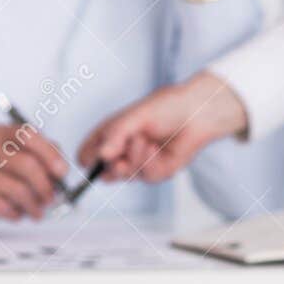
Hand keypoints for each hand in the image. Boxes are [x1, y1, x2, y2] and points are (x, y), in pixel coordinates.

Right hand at [0, 123, 69, 233]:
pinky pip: (3, 206)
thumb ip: (39, 159)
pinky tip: (15, 214)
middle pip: (27, 164)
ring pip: (18, 189)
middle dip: (45, 185)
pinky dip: (15, 214)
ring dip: (33, 205)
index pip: (28, 134)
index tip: (62, 172)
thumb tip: (60, 171)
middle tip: (51, 199)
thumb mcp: (14, 163)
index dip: (50, 153)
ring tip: (35, 212)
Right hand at [79, 71, 247, 182]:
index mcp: (111, 135)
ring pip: (126, 175)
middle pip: (105, 172)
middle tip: (118, 159)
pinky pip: (147, 176)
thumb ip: (115, 136)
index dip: (87, 159)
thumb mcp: (134, 117)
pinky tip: (156, 148)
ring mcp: (139, 163)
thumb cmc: (165, 107)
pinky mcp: (157, 171)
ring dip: (134, 159)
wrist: (197, 112)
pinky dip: (149, 162)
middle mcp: (123, 151)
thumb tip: (101, 155)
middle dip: (111, 167)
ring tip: (144, 140)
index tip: (92, 159)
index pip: (88, 154)